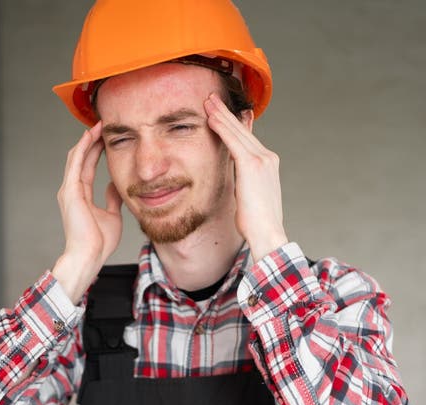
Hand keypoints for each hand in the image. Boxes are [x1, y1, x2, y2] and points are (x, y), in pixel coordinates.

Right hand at [53, 122, 122, 302]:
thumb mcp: (112, 215)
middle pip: (80, 157)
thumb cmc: (98, 242)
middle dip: (91, 139)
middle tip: (102, 123)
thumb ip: (112, 199)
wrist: (89, 256)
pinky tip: (91, 135)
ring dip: (87, 139)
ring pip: (76, 156)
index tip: (106, 137)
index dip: (96, 150)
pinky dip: (83, 147)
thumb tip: (117, 186)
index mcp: (80, 195)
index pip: (87, 166)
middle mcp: (72, 190)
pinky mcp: (71, 191)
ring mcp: (69, 190)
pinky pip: (76, 162)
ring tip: (98, 124)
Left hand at [204, 93, 287, 261]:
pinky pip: (232, 141)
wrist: (267, 233)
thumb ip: (244, 182)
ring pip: (237, 131)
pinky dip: (221, 127)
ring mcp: (262, 159)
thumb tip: (236, 179)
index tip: (224, 113)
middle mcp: (267, 157)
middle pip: (243, 130)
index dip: (235, 124)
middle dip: (227, 113)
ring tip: (208, 102)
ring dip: (221, 115)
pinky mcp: (251, 164)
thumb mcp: (249, 196)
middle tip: (213, 99)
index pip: (249, 138)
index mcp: (268, 164)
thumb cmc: (257, 223)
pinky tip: (210, 118)